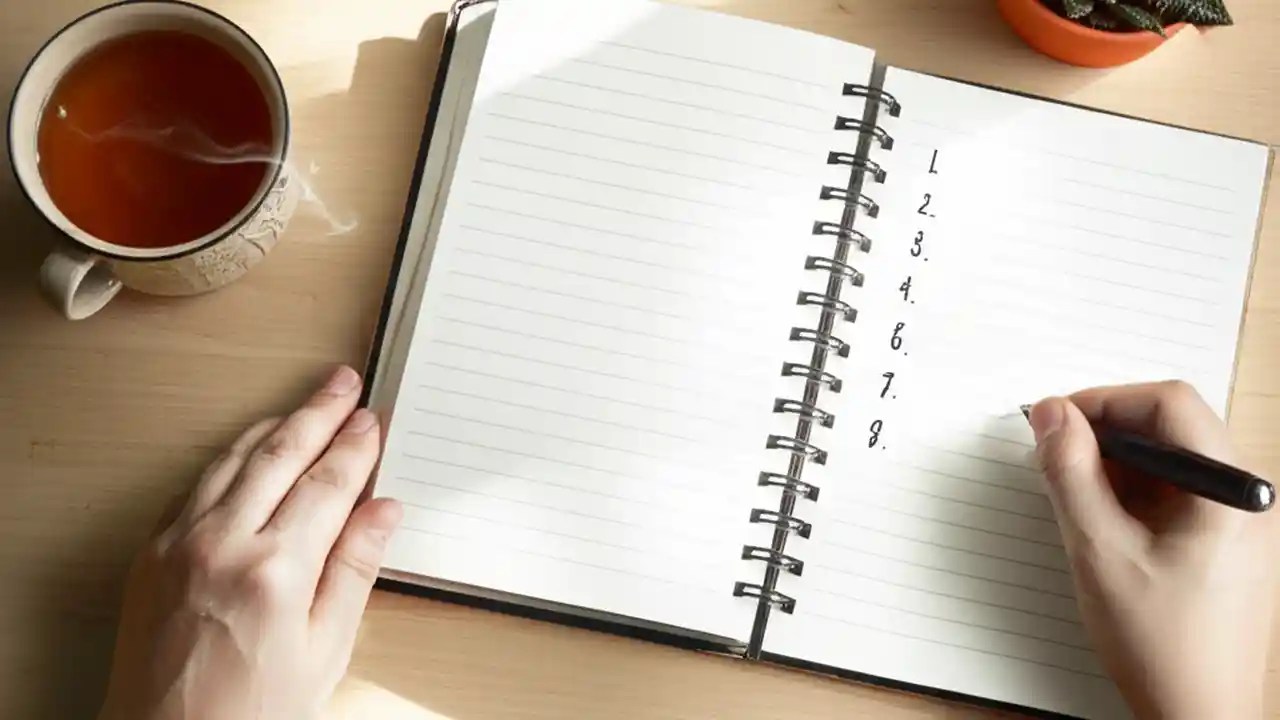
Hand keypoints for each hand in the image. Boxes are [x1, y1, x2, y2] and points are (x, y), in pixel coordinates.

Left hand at [97, 366, 401, 719]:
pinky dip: (229, 457)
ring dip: (274, 425)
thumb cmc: (250, 712)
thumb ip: (354, 571)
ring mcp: (179, 543)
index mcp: (276, 571)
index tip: (372, 423)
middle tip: (343, 385)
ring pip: (233, 459)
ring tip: (304, 404)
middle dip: (319, 413)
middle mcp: (222, 544)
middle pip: (281, 454)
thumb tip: (383, 511)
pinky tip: (248, 450)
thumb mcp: (325, 651)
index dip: (355, 448)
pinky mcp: (151, 553)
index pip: (329, 485)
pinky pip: (195, 485)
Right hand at [1028, 382, 1274, 719]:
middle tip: (1055, 456)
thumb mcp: (1099, 550)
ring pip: (1170, 459)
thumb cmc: (1162, 647)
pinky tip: (1101, 522)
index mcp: (1229, 492)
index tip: (1056, 421)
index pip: (1169, 403)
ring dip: (1115, 465)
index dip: (1104, 400)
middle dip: (1106, 433)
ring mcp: (1238, 521)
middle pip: (1172, 426)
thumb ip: (1070, 474)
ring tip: (1073, 498)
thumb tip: (1050, 415)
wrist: (1199, 715)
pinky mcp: (1224, 542)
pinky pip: (1174, 492)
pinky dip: (1131, 494)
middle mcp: (1245, 498)